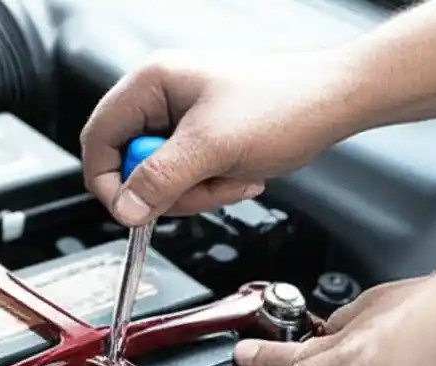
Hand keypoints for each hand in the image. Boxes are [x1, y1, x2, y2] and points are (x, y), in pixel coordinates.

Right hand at [80, 49, 364, 225]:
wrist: (336, 101)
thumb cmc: (286, 102)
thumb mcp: (213, 147)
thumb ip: (162, 179)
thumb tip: (126, 209)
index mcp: (151, 83)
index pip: (99, 140)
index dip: (108, 182)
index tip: (132, 212)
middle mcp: (161, 98)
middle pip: (132, 166)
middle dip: (170, 189)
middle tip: (202, 189)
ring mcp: (182, 120)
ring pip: (162, 179)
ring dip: (199, 191)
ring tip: (232, 175)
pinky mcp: (204, 139)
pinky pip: (189, 178)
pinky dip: (214, 186)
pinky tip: (242, 172)